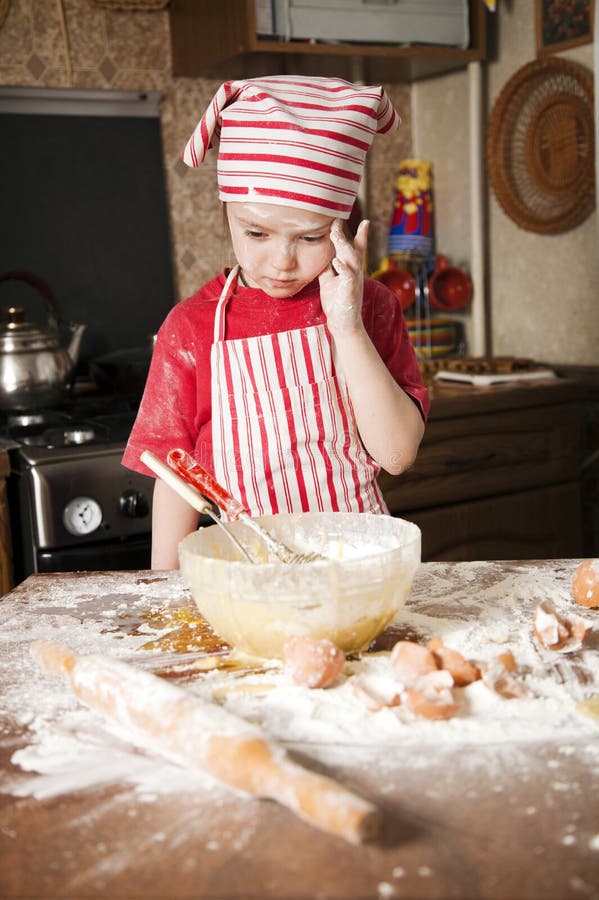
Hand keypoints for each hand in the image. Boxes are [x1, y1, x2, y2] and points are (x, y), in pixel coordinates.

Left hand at [318, 219, 368, 335]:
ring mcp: (354, 281)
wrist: (342, 324)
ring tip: (336, 234)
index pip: (356, 249)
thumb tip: (322, 257)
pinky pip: (348, 277)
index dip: (360, 235)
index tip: (363, 220)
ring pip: (352, 259)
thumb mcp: (329, 282)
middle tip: (337, 220)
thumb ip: (327, 268)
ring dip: (343, 246)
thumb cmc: (337, 303)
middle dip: (344, 234)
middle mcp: (355, 272)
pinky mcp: (350, 291)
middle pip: (352, 249)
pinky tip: (337, 261)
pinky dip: (343, 268)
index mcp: (350, 269)